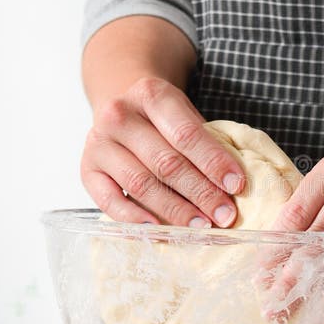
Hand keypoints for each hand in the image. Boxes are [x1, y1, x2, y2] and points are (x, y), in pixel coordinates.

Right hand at [81, 76, 245, 225]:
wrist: (122, 108)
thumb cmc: (163, 119)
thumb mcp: (185, 115)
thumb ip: (206, 143)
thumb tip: (233, 186)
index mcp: (151, 94)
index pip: (187, 134)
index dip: (213, 162)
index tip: (236, 186)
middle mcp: (119, 115)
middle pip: (166, 162)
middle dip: (201, 193)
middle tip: (225, 214)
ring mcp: (98, 142)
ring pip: (141, 184)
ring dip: (175, 210)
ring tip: (201, 225)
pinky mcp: (86, 169)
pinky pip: (110, 201)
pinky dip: (135, 219)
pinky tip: (159, 229)